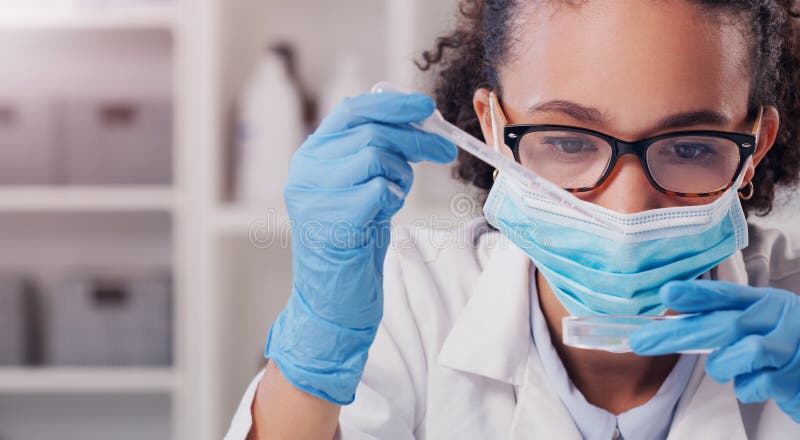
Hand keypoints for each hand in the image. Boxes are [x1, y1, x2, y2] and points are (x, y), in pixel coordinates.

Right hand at [264, 92, 456, 404]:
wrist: (333, 300)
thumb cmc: (352, 244)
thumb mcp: (359, 189)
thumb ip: (374, 155)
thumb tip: (416, 122)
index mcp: (309, 158)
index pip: (351, 112)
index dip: (392, 104)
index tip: (426, 109)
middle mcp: (305, 172)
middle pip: (370, 132)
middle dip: (415, 139)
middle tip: (444, 151)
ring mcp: (315, 195)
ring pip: (375, 156)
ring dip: (401, 174)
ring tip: (395, 197)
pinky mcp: (333, 219)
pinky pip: (380, 189)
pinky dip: (393, 199)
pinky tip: (382, 216)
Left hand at [630, 280, 799, 422]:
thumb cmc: (779, 344)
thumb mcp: (753, 323)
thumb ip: (719, 320)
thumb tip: (666, 327)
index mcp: (761, 300)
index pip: (724, 294)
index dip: (695, 294)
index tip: (666, 293)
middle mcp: (777, 316)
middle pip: (722, 325)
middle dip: (678, 334)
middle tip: (642, 342)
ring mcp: (791, 344)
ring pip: (744, 353)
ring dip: (723, 366)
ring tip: (727, 369)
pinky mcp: (797, 375)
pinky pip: (758, 384)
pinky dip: (748, 388)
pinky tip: (756, 383)